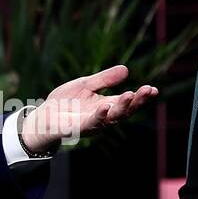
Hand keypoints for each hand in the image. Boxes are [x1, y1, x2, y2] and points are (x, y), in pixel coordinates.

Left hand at [19, 65, 157, 153]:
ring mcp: (92, 124)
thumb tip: (126, 70)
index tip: (153, 89)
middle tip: (148, 91)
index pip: (128, 101)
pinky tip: (105, 106)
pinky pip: (91, 123)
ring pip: (111, 118)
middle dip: (137, 101)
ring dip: (122, 107)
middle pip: (125, 110)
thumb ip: (105, 79)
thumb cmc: (65, 102)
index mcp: (107, 105)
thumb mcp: (86, 85)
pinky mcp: (78, 129)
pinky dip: (99, 116)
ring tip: (130, 95)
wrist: (44, 115)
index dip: (141, 96)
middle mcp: (103, 116)